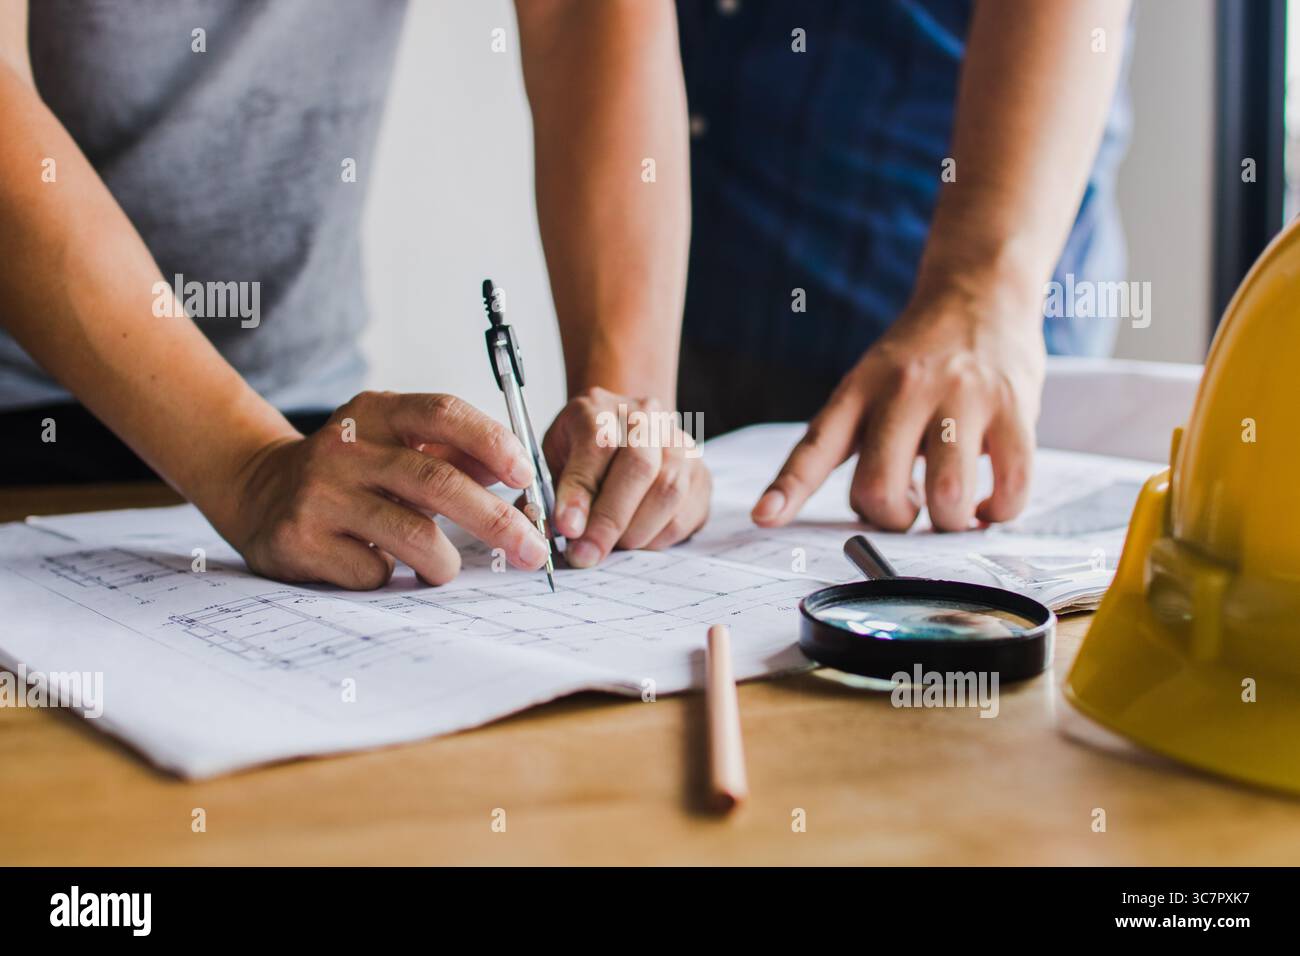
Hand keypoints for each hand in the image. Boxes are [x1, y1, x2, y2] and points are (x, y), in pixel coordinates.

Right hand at [223, 392, 550, 588]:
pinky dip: (393, 576)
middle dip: (495, 520)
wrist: (258, 491)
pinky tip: (380, 567)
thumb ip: (451, 453)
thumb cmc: (350, 471)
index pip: (443, 414)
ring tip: (445, 570)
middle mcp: (345, 448)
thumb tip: (513, 472)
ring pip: (412, 535)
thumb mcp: (394, 443)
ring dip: (445, 562)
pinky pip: (374, 571)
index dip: (492, 443)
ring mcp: (320, 495)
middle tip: (531, 549)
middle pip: (437, 482)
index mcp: (375, 413)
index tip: (525, 475)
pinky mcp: (301, 541)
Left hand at [543, 387, 710, 566]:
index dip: (581, 491)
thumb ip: (547, 492)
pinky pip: (686, 513)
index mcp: (600, 407)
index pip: (597, 444)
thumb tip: (541, 533)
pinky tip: (636, 539)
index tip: (567, 529)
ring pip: (668, 490)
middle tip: (586, 554)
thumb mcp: (554, 457)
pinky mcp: (702, 473)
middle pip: (639, 466)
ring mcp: (681, 443)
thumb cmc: (583, 448)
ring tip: (611, 546)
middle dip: (610, 520)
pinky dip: (658, 536)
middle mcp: (646, 417)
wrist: (624, 428)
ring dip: (635, 530)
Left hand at [752, 288, 1044, 531]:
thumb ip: (857, 440)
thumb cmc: (920, 356)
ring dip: (949, 521)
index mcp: (859, 390)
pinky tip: (991, 504)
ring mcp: (962, 396)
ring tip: (954, 509)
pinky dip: (1001, 511)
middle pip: (880, 488)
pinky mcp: (1013, 404)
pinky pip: (1011, 482)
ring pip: (948, 494)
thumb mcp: (869, 382)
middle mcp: (904, 391)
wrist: (979, 287)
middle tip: (910, 509)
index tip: (764, 518)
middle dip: (893, 521)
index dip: (788, 488)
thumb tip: (865, 516)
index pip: (815, 446)